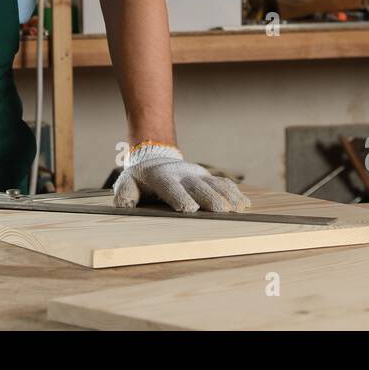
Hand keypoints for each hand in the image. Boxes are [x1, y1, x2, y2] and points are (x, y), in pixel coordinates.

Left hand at [113, 142, 250, 213]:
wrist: (155, 158)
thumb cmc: (139, 179)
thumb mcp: (126, 182)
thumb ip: (124, 193)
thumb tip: (124, 204)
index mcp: (161, 177)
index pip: (170, 187)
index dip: (179, 197)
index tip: (189, 208)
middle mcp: (182, 174)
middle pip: (198, 187)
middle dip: (210, 198)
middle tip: (222, 211)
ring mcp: (197, 174)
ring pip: (214, 184)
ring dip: (227, 196)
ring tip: (239, 208)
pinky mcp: (206, 177)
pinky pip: (222, 183)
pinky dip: (234, 192)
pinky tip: (244, 203)